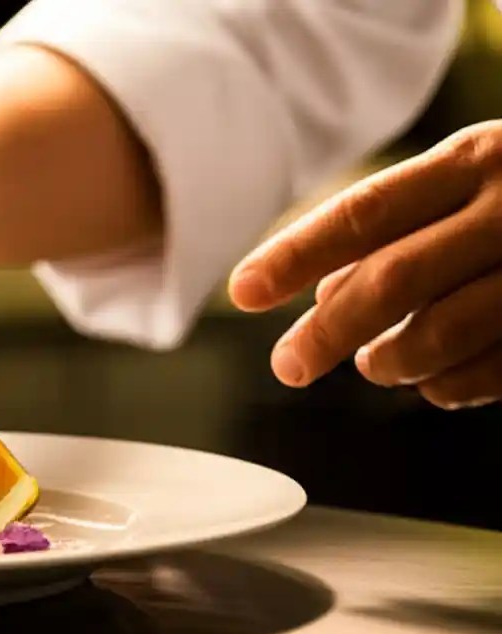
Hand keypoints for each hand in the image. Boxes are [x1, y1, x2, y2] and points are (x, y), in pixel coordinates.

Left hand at [228, 120, 501, 409]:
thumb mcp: (473, 180)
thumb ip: (402, 227)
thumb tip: (319, 294)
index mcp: (477, 160)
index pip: (364, 212)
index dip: (294, 255)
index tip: (242, 291)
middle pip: (392, 281)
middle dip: (326, 333)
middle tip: (289, 363)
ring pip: (440, 336)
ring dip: (388, 362)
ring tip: (373, 364)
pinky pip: (490, 373)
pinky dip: (446, 387)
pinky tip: (432, 380)